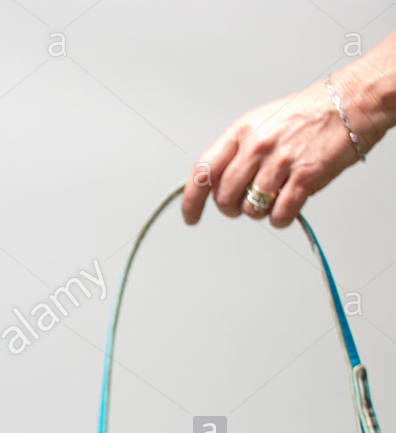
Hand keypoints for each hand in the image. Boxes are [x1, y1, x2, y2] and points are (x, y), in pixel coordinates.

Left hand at [181, 73, 376, 228]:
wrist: (353, 101)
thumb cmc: (308, 112)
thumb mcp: (261, 122)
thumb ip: (238, 153)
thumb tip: (219, 186)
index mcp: (241, 132)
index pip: (202, 172)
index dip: (191, 201)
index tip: (190, 216)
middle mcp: (256, 146)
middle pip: (224, 198)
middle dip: (230, 209)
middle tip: (244, 204)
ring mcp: (280, 162)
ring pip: (250, 209)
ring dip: (259, 212)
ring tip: (274, 197)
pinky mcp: (305, 177)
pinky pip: (279, 214)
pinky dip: (280, 219)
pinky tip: (287, 209)